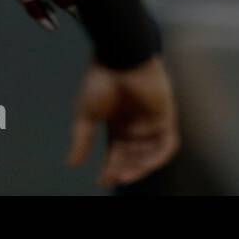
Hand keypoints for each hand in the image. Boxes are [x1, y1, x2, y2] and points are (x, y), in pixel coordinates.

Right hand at [68, 56, 178, 186]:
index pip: (117, 153)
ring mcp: (152, 119)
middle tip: (115, 177)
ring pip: (150, 153)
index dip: (111, 168)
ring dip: (140, 166)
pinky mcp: (166, 115)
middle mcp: (136, 123)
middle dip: (125, 169)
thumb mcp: (86, 116)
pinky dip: (157, 156)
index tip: (102, 180)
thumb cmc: (100, 81)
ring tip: (126, 173)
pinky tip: (145, 163)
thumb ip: (81, 140)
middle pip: (134, 156)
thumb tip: (71, 164)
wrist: (118, 58)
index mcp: (117, 123)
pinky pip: (167, 143)